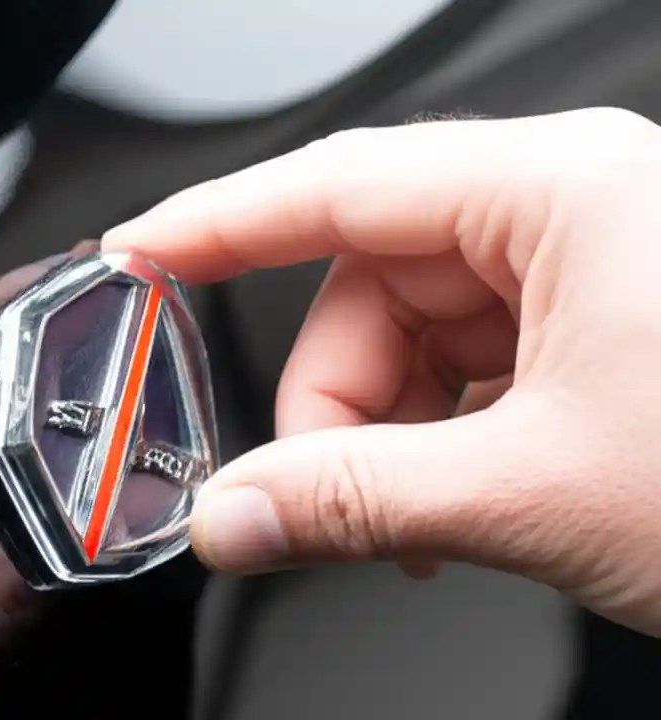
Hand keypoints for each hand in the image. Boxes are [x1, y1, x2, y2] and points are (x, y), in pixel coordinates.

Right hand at [103, 108, 660, 636]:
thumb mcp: (535, 490)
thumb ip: (352, 500)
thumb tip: (233, 515)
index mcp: (560, 189)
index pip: (335, 187)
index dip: (215, 225)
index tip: (134, 255)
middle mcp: (573, 210)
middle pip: (369, 286)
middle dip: (327, 401)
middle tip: (300, 494)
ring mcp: (592, 270)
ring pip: (416, 341)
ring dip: (386, 437)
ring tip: (408, 525)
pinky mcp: (605, 333)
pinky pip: (471, 372)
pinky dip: (439, 444)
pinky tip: (453, 510)